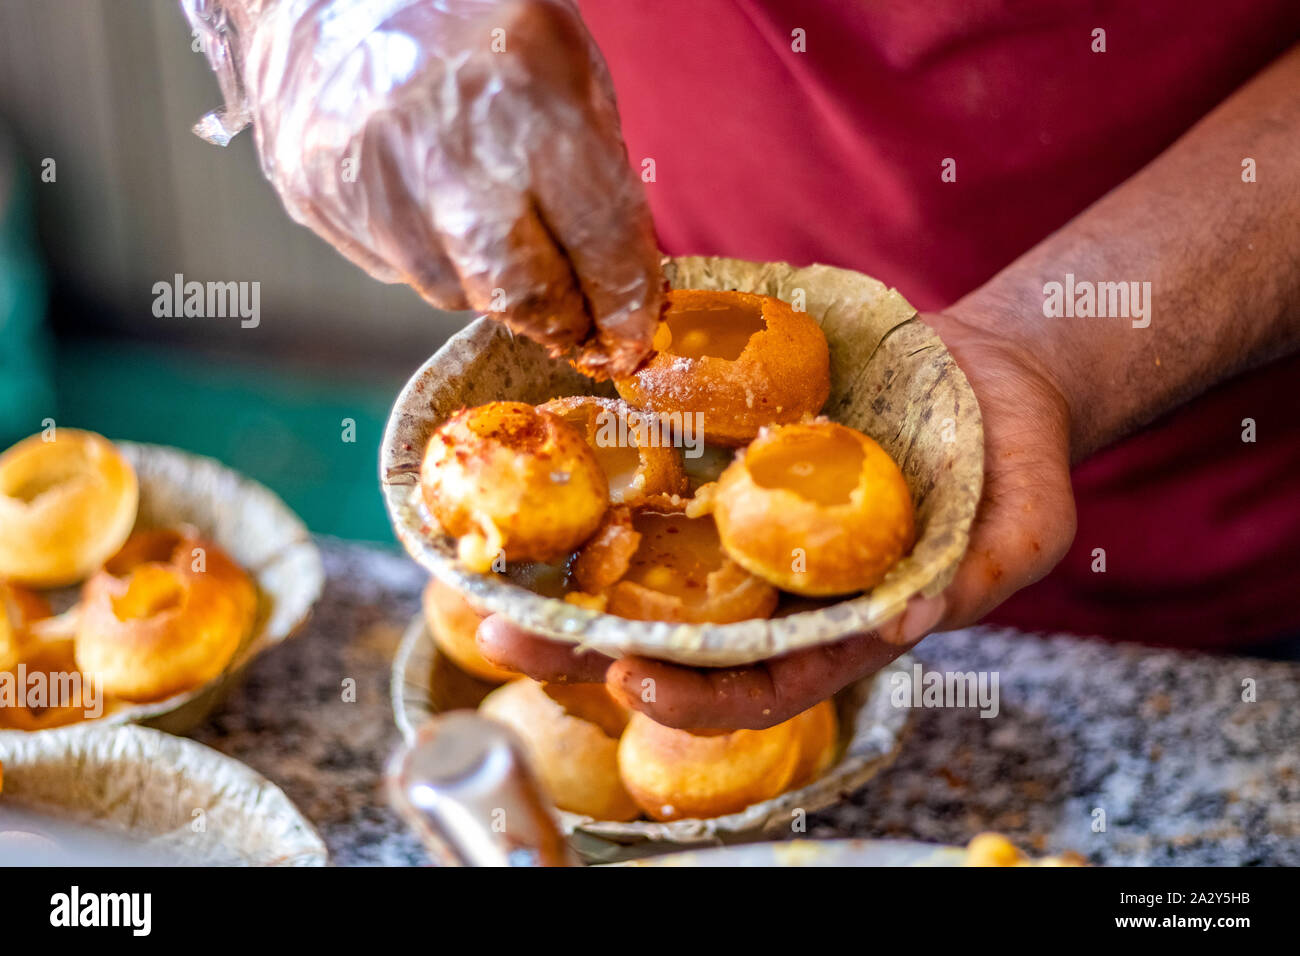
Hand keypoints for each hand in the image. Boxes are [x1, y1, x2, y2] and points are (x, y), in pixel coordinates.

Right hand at [192, 0, 660, 374]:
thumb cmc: (463, 6)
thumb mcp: (563, 58)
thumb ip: (593, 164)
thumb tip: (615, 272)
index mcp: (527, 103)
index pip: (599, 242)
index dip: (624, 303)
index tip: (632, 336)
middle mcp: (446, 153)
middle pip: (524, 295)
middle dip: (563, 323)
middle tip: (580, 331)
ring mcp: (371, 180)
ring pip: (454, 293)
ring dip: (489, 283)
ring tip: (493, 233)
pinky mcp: (317, 195)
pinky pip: (393, 267)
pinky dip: (427, 254)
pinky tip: (427, 203)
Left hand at [476, 307, 1076, 729]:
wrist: (979, 377)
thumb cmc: (1012, 459)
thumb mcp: (1025, 522)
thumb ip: (975, 575)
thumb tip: (903, 621)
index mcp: (835, 627)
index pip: (756, 688)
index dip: (691, 699)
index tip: (629, 679)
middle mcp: (772, 591)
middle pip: (667, 642)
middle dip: (580, 651)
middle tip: (502, 636)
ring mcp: (740, 531)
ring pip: (638, 573)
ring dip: (558, 580)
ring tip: (481, 575)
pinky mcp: (723, 468)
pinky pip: (651, 490)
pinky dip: (593, 492)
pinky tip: (536, 476)